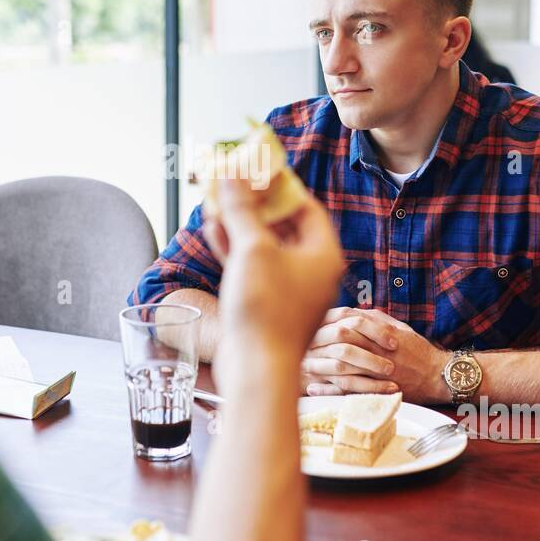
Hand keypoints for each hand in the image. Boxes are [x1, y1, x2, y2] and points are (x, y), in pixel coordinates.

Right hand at [203, 178, 344, 388]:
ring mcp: (291, 292)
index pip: (307, 208)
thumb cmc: (265, 309)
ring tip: (219, 200)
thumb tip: (233, 175)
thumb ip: (242, 209)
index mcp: (323, 256)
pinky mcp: (269, 307)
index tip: (259, 171)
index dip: (281, 187)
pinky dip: (237, 249)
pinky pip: (255, 268)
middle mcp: (312, 273)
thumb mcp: (252, 249)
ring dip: (243, 224)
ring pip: (266, 247)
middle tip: (236, 182)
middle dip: (257, 204)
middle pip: (285, 226)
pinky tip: (215, 229)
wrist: (257, 370)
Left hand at [302, 307, 450, 403]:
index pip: (348, 324)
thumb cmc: (419, 351)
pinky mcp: (376, 391)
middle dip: (317, 343)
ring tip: (299, 364)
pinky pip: (347, 391)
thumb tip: (355, 311)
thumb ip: (378, 319)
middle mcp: (376, 351)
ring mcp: (375, 372)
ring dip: (318, 365)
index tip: (309, 323)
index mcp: (380, 334)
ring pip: (341, 367)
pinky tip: (312, 387)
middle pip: (340, 343)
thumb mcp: (401, 328)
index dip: (326, 323)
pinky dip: (328, 390)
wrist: (438, 376)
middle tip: (297, 341)